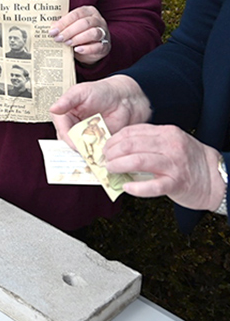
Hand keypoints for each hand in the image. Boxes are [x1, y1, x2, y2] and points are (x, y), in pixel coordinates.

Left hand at [49, 5, 110, 64]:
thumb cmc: (79, 33)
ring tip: (67, 43)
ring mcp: (104, 32)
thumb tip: (52, 27)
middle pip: (84, 23)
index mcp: (89, 11)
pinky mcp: (105, 45)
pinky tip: (77, 49)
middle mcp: (98, 20)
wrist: (92, 48)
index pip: (76, 14)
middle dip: (69, 31)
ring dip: (78, 38)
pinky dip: (87, 48)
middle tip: (58, 38)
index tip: (53, 30)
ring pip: (93, 33)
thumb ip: (64, 25)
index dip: (64, 22)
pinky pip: (98, 46)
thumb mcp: (71, 26)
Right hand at [49, 75, 151, 149]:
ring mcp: (85, 137)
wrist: (123, 98)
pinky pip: (94, 152)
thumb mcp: (80, 92)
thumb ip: (66, 100)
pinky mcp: (97, 143)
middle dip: (74, 150)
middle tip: (82, 155)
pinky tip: (100, 158)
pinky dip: (96, 156)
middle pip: (68, 143)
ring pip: (80, 150)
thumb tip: (53, 108)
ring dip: (85, 154)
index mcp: (65, 116)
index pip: (62, 130)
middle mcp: (72, 128)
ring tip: (91, 158)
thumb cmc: (100, 91)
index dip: (67, 139)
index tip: (75, 145)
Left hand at [104, 124, 226, 210]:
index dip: (113, 140)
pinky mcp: (177, 183)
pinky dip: (136, 187)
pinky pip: (153, 186)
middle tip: (104, 160)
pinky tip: (126, 187)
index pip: (132, 132)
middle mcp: (171, 146)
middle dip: (112, 152)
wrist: (216, 178)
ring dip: (118, 165)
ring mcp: (174, 164)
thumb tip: (117, 147)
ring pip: (138, 161)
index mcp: (166, 133)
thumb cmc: (188, 160)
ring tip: (110, 169)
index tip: (104, 147)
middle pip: (131, 145)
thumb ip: (148, 142)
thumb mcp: (170, 142)